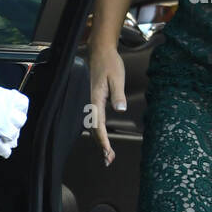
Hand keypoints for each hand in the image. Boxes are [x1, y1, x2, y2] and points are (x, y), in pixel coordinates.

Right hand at [0, 80, 28, 157]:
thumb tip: (4, 105)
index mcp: (5, 97)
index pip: (23, 104)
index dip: (20, 109)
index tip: (17, 111)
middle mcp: (5, 111)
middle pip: (21, 121)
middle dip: (16, 123)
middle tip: (10, 125)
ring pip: (14, 135)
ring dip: (10, 137)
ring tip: (6, 138)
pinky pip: (3, 148)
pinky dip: (4, 151)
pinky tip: (4, 150)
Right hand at [88, 43, 125, 166]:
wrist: (100, 51)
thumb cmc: (109, 63)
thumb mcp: (117, 77)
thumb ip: (118, 94)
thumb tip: (120, 109)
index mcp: (96, 98)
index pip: (98, 124)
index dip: (102, 140)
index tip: (107, 152)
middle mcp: (91, 102)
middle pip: (94, 129)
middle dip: (101, 145)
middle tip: (109, 160)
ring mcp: (92, 101)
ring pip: (93, 125)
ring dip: (100, 140)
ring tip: (107, 154)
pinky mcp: (94, 99)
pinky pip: (94, 119)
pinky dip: (99, 131)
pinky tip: (103, 137)